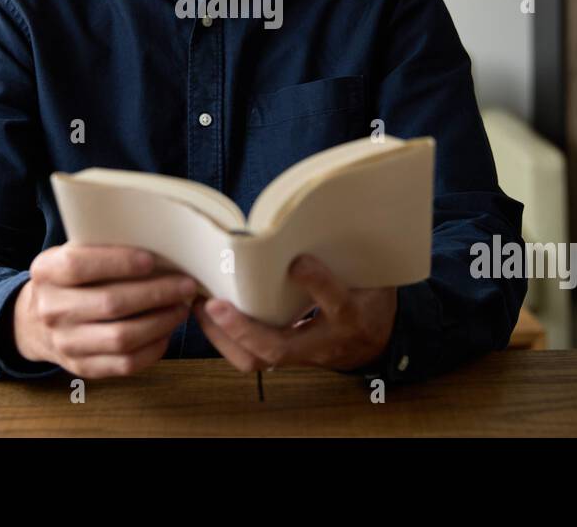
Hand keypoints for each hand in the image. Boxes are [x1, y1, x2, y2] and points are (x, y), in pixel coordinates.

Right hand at [13, 244, 198, 377]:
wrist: (35, 321)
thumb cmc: (70, 279)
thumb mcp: (72, 253)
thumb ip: (102, 246)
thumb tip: (157, 242)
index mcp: (46, 272)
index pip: (79, 265)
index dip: (118, 262)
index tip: (152, 259)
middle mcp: (50, 309)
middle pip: (110, 303)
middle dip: (156, 293)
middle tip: (185, 284)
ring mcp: (64, 343)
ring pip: (121, 337)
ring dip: (160, 322)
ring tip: (181, 307)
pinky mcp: (81, 368)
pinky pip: (125, 364)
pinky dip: (153, 348)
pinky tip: (166, 331)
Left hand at [192, 254, 396, 372]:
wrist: (376, 343)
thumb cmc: (370, 299)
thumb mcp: (373, 275)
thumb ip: (349, 254)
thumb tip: (317, 215)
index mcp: (352, 315)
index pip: (335, 301)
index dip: (316, 282)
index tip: (296, 261)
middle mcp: (324, 343)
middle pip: (279, 348)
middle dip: (243, 328)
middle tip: (214, 303)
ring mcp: (302, 357)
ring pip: (257, 360)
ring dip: (223, 336)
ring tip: (201, 305)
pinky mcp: (285, 360)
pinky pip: (251, 359)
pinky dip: (225, 339)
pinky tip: (209, 315)